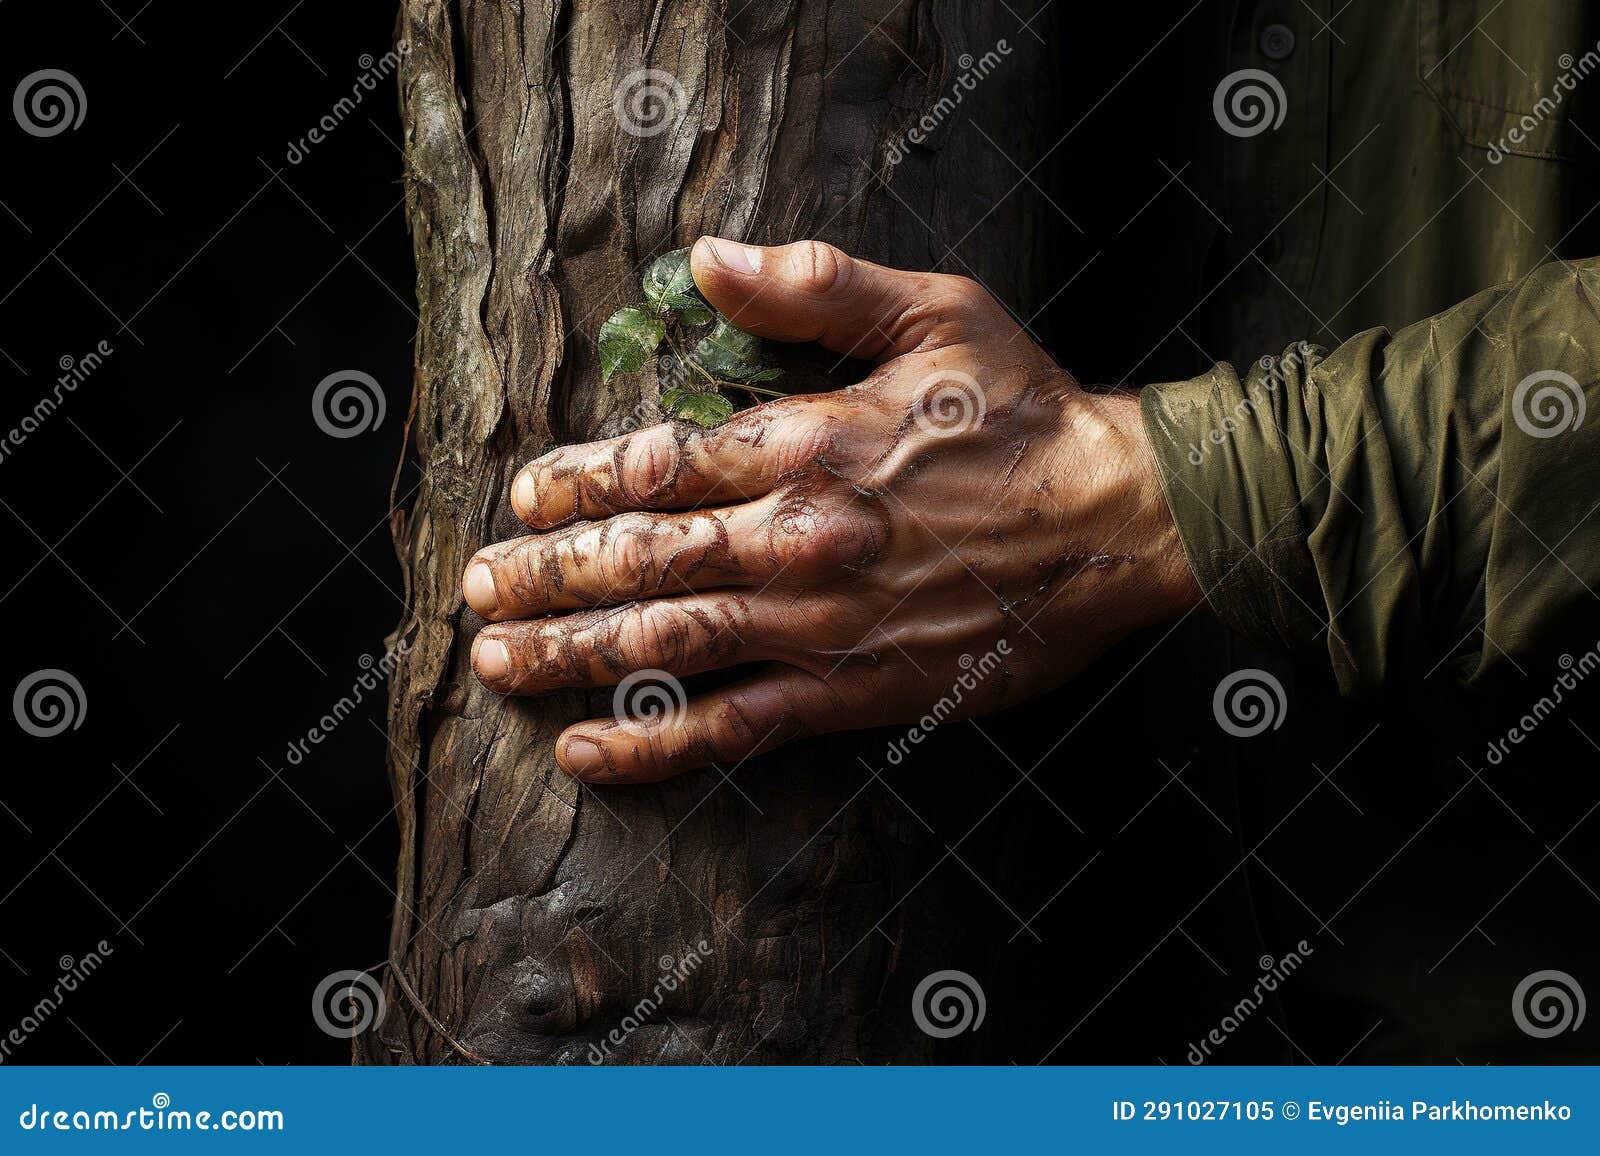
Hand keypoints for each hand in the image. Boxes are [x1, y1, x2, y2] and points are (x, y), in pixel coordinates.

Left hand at [462, 238, 1199, 782]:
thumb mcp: (935, 312)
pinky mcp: (852, 691)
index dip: (575, 482)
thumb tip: (704, 258)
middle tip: (477, 591)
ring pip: (667, 644)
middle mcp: (798, 538)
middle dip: (546, 577)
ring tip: (498, 663)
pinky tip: (589, 751)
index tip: (521, 497)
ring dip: (572, 656)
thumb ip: (814, 285)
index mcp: (808, 442)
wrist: (1120, 521)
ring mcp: (821, 624)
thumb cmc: (1025, 412)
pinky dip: (656, 743)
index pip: (658, 465)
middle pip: (640, 561)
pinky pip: (735, 727)